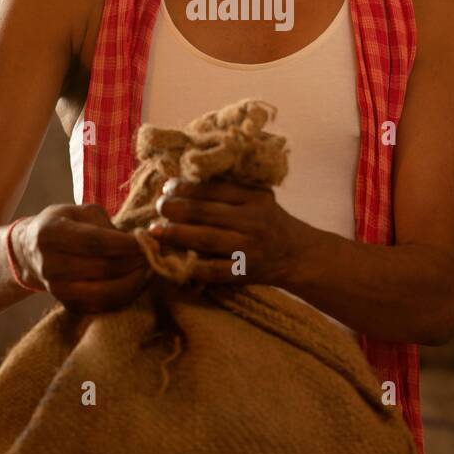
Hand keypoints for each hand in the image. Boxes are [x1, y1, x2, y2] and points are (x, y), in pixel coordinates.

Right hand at [9, 203, 149, 313]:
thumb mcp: (80, 212)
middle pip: (104, 269)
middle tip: (156, 253)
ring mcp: (58, 290)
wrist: (30, 252)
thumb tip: (142, 241)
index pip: (96, 243)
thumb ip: (108, 225)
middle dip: (136, 262)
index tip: (151, 240)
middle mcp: (50, 265)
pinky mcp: (68, 306)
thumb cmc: (63, 225)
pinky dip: (126, 295)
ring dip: (136, 282)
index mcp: (51, 235)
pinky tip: (137, 281)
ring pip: (107, 292)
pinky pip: (104, 306)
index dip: (128, 244)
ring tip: (150, 268)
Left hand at [147, 179, 311, 286]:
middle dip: (176, 209)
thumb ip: (230, 190)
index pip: (215, 189)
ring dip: (177, 235)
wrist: (298, 255)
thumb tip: (185, 181)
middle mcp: (253, 221)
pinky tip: (173, 261)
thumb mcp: (258, 198)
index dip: (186, 187)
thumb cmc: (270, 221)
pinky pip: (214, 270)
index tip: (167, 187)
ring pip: (206, 240)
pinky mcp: (245, 272)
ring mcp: (249, 249)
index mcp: (255, 198)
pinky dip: (191, 266)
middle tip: (157, 207)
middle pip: (206, 213)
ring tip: (155, 231)